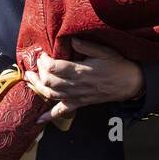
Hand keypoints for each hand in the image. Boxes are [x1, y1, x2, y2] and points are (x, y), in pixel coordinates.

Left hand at [22, 39, 144, 122]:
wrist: (129, 83)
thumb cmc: (117, 65)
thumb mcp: (104, 51)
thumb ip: (86, 46)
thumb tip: (70, 40)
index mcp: (80, 71)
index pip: (54, 67)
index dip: (44, 61)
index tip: (42, 54)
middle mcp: (76, 85)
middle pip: (48, 82)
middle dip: (38, 72)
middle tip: (34, 64)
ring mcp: (76, 96)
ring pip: (50, 95)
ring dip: (37, 88)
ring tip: (29, 79)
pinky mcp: (79, 103)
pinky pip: (61, 111)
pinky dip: (49, 116)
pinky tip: (38, 119)